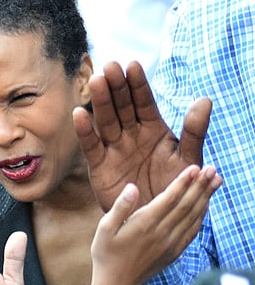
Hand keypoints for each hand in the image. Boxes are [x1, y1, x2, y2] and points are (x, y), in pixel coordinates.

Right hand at [73, 60, 210, 210]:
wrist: (158, 219)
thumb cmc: (175, 188)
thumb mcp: (188, 159)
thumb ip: (194, 131)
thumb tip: (205, 99)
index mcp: (153, 130)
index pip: (144, 102)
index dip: (138, 84)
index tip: (133, 65)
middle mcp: (132, 135)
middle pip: (122, 106)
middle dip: (116, 86)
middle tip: (110, 66)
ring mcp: (114, 149)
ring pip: (106, 120)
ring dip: (100, 101)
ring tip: (96, 81)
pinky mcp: (100, 166)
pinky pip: (91, 146)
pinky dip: (85, 131)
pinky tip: (79, 114)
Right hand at [88, 165, 220, 284]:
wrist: (118, 283)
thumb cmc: (106, 253)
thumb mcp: (104, 229)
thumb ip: (120, 207)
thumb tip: (132, 187)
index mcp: (144, 224)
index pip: (169, 199)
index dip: (183, 182)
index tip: (194, 168)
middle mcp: (162, 233)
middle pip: (186, 205)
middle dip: (200, 185)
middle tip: (212, 169)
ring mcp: (171, 243)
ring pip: (193, 216)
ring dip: (205, 197)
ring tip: (215, 181)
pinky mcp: (175, 251)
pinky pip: (193, 230)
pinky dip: (201, 215)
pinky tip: (205, 205)